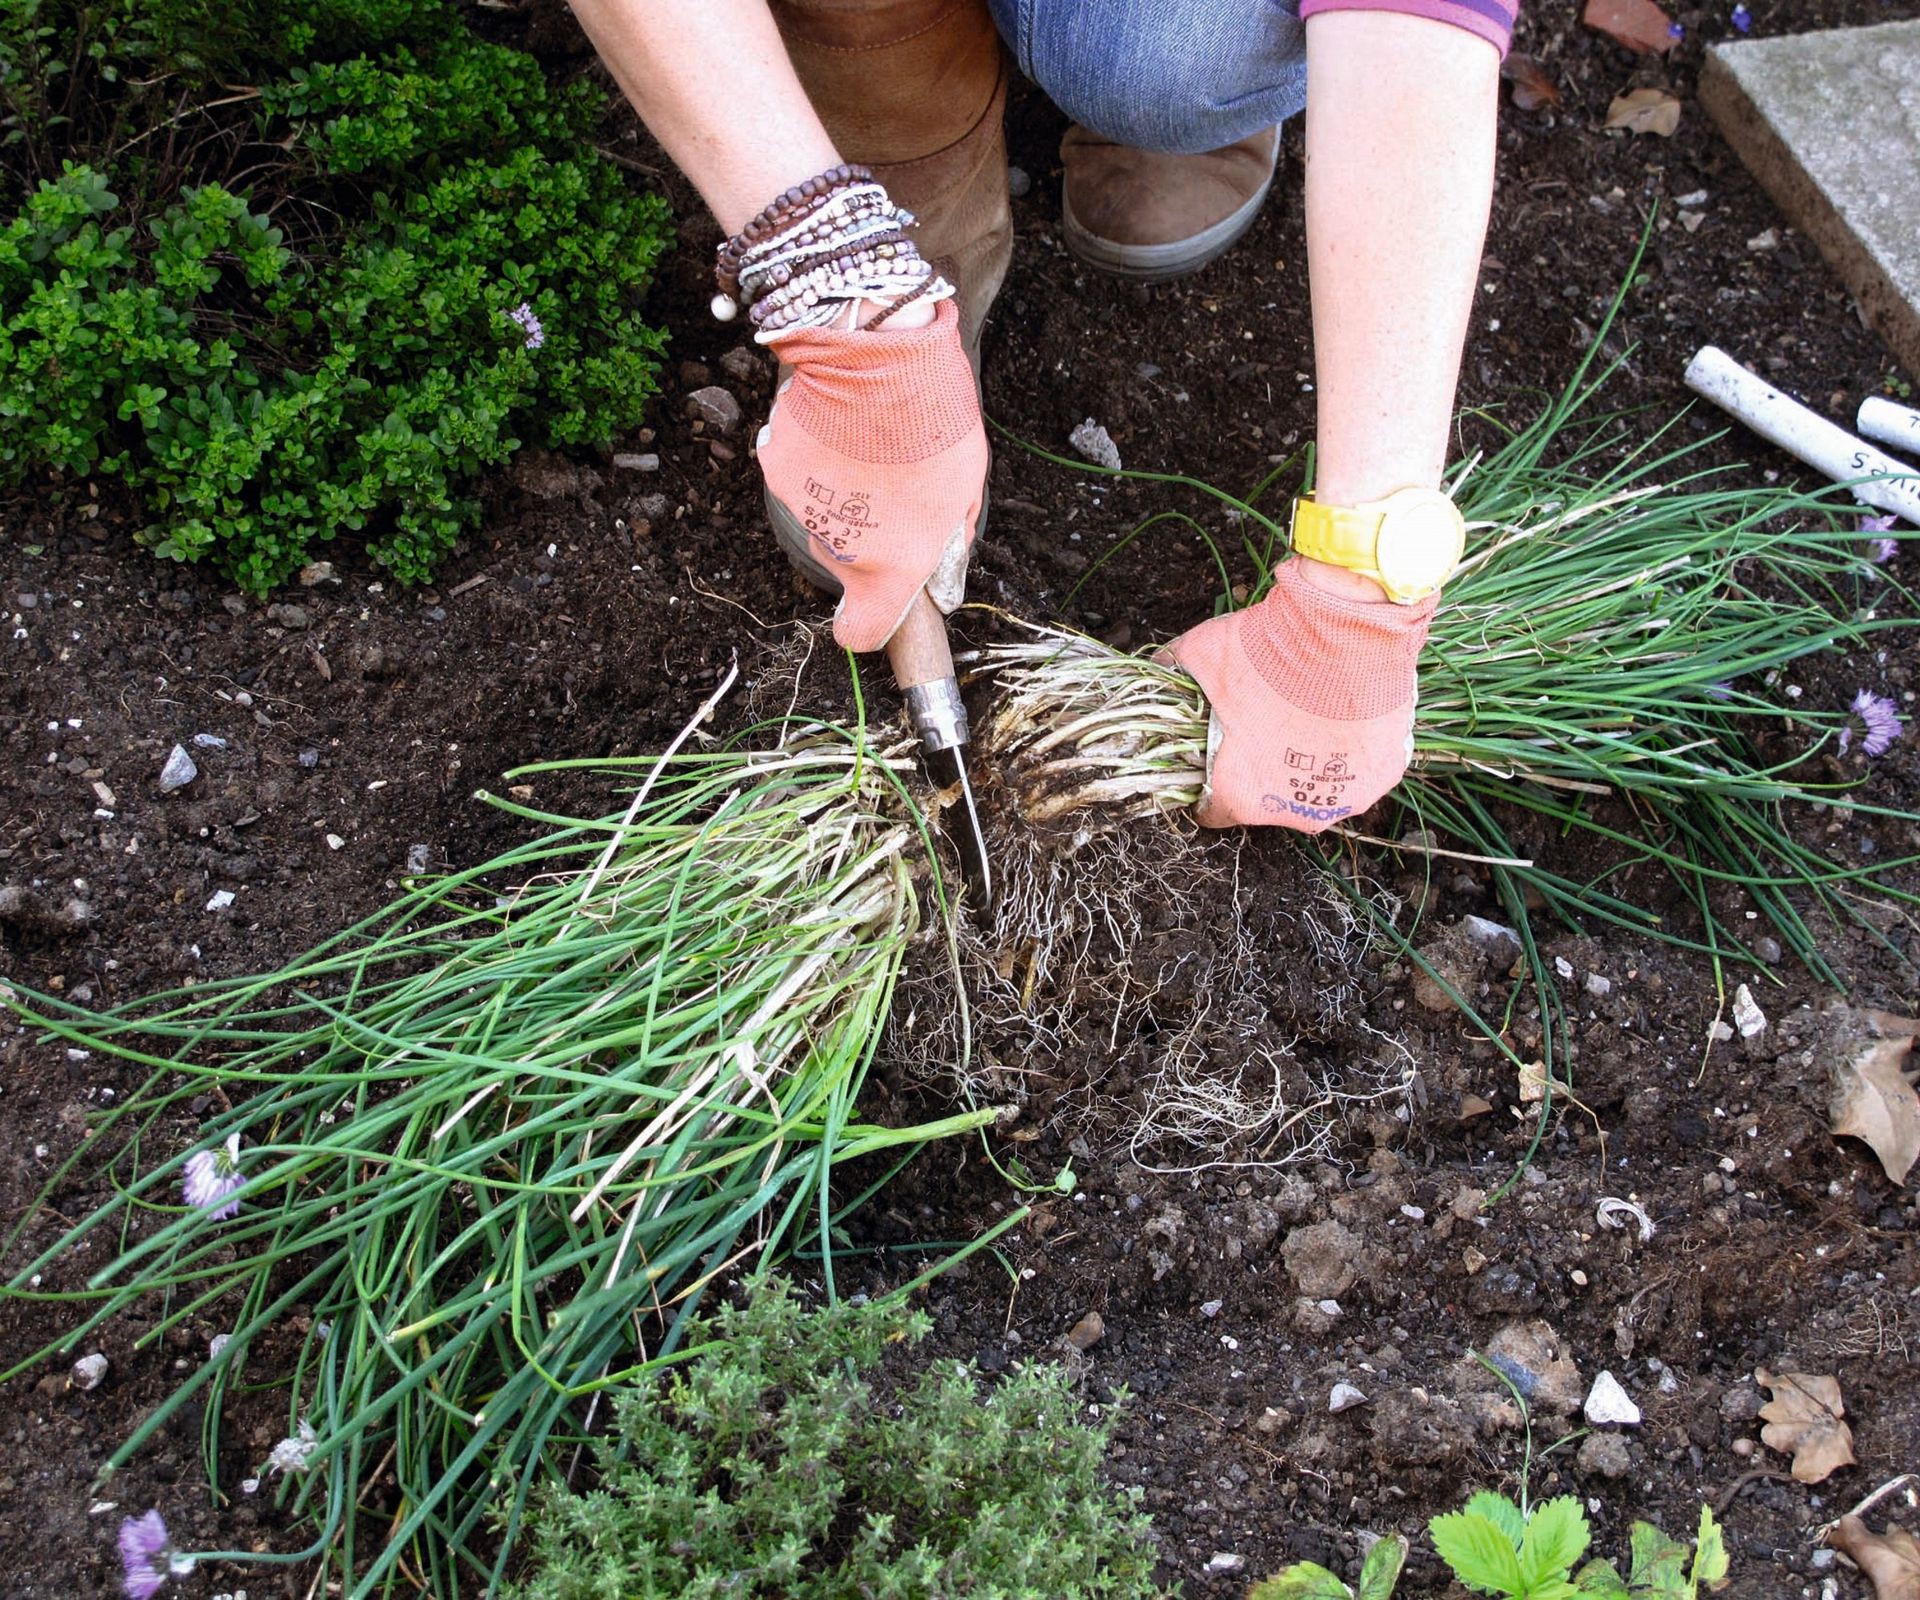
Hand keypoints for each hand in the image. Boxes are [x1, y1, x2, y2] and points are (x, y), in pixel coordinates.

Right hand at [758, 299, 986, 651]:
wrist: (881, 352)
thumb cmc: (934, 423)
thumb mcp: (965, 489)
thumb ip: (948, 543)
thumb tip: (940, 577)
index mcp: (889, 568)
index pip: (861, 631)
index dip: (867, 625)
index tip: (875, 612)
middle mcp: (839, 550)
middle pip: (845, 564)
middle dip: (866, 537)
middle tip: (894, 488)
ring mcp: (802, 507)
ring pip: (822, 515)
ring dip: (841, 494)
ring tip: (870, 447)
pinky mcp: (777, 465)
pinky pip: (799, 473)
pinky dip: (816, 458)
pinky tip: (840, 426)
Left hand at [1161, 557, 1434, 830]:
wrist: (1346, 624)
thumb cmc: (1268, 649)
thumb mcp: (1202, 655)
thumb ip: (1173, 670)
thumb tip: (1156, 666)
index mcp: (1241, 795)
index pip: (1214, 809)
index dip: (1210, 781)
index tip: (1216, 756)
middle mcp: (1295, 811)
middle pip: (1267, 800)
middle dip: (1261, 768)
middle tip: (1265, 727)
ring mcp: (1345, 798)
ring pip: (1316, 788)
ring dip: (1307, 762)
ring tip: (1306, 720)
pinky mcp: (1384, 775)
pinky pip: (1358, 771)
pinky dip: (1348, 752)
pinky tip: (1340, 719)